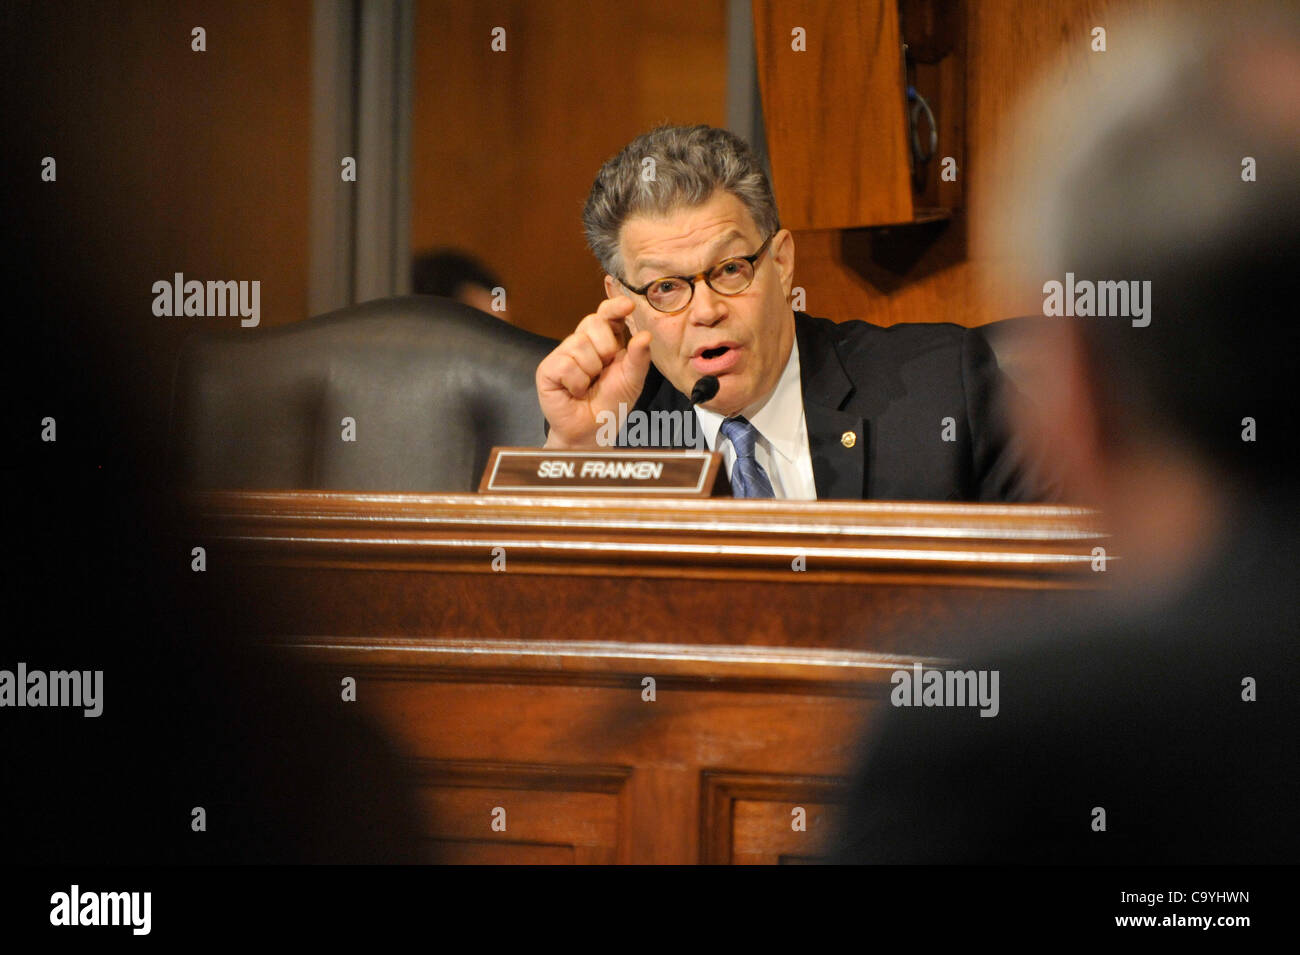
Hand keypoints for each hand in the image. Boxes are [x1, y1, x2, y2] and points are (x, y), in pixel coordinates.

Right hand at [536, 296, 652, 447]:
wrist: (592, 431)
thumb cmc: (611, 404)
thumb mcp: (632, 380)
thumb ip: (639, 357)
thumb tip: (646, 335)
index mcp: (604, 340)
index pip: (606, 314)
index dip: (614, 306)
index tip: (628, 305)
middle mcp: (581, 342)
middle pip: (593, 322)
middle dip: (605, 349)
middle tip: (602, 372)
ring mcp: (563, 354)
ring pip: (579, 345)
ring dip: (590, 372)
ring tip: (587, 386)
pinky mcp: (547, 369)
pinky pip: (566, 365)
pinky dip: (576, 383)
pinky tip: (574, 391)